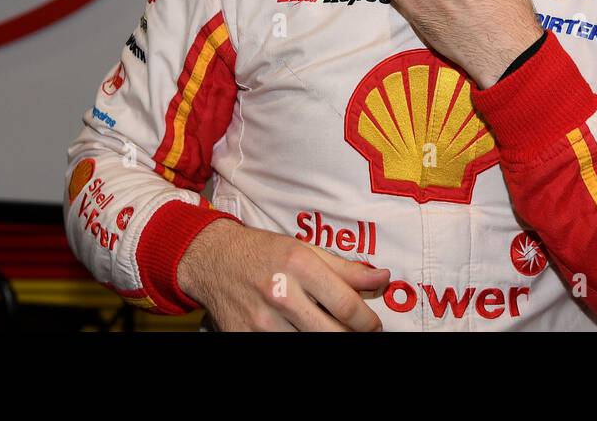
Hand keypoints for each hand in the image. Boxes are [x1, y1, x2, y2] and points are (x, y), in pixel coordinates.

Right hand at [177, 218, 389, 330]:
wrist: (214, 259)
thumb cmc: (263, 252)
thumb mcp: (306, 249)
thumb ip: (346, 268)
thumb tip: (382, 278)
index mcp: (300, 265)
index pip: (346, 305)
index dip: (367, 321)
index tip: (373, 325)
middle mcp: (280, 293)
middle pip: (331, 333)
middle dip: (351, 336)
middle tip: (356, 332)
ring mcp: (261, 320)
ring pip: (308, 344)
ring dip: (324, 338)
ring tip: (326, 328)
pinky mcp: (245, 337)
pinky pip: (282, 347)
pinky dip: (297, 342)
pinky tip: (301, 331)